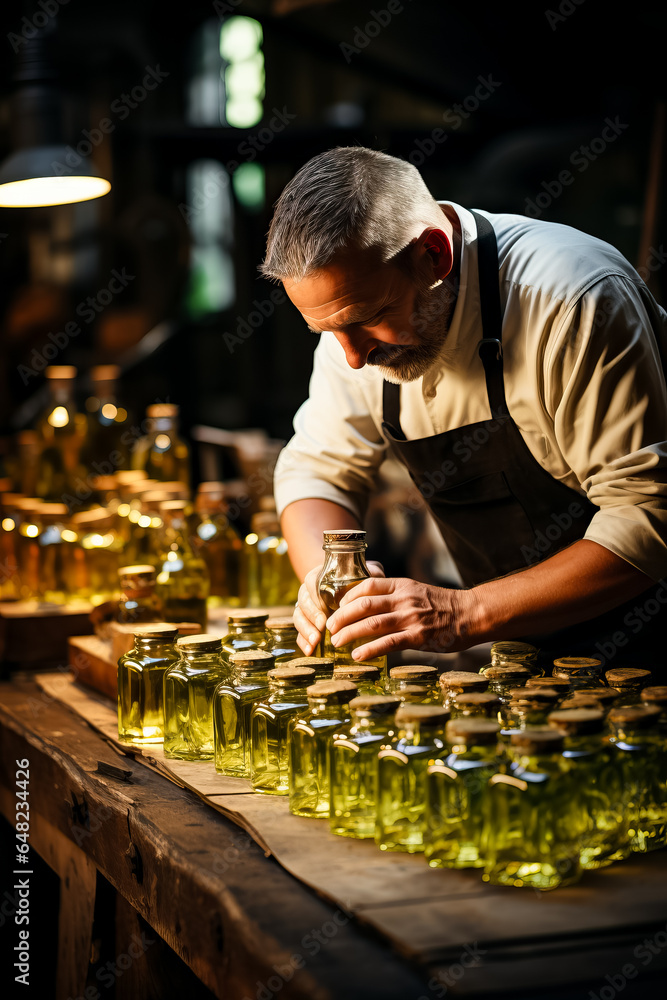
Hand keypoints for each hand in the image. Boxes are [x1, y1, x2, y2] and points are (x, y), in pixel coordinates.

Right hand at [294, 560, 384, 655]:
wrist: (350, 591)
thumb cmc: (359, 582)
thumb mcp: (365, 575)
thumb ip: (369, 574)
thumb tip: (376, 577)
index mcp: (320, 577)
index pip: (311, 582)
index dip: (316, 595)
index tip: (325, 608)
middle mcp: (309, 592)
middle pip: (303, 602)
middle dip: (311, 616)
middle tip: (321, 627)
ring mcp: (306, 608)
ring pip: (299, 617)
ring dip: (305, 630)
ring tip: (315, 642)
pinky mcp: (307, 623)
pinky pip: (300, 632)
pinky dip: (303, 641)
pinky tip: (310, 650)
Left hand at [325, 577, 470, 660]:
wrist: (471, 614)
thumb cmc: (443, 605)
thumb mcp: (417, 591)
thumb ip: (395, 596)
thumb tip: (369, 608)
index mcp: (402, 585)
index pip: (367, 585)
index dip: (347, 597)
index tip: (336, 607)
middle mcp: (404, 599)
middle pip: (363, 605)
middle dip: (341, 616)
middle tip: (329, 627)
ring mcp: (411, 618)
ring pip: (371, 623)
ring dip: (349, 633)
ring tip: (337, 642)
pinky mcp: (418, 637)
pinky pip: (388, 643)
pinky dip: (369, 649)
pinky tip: (357, 656)